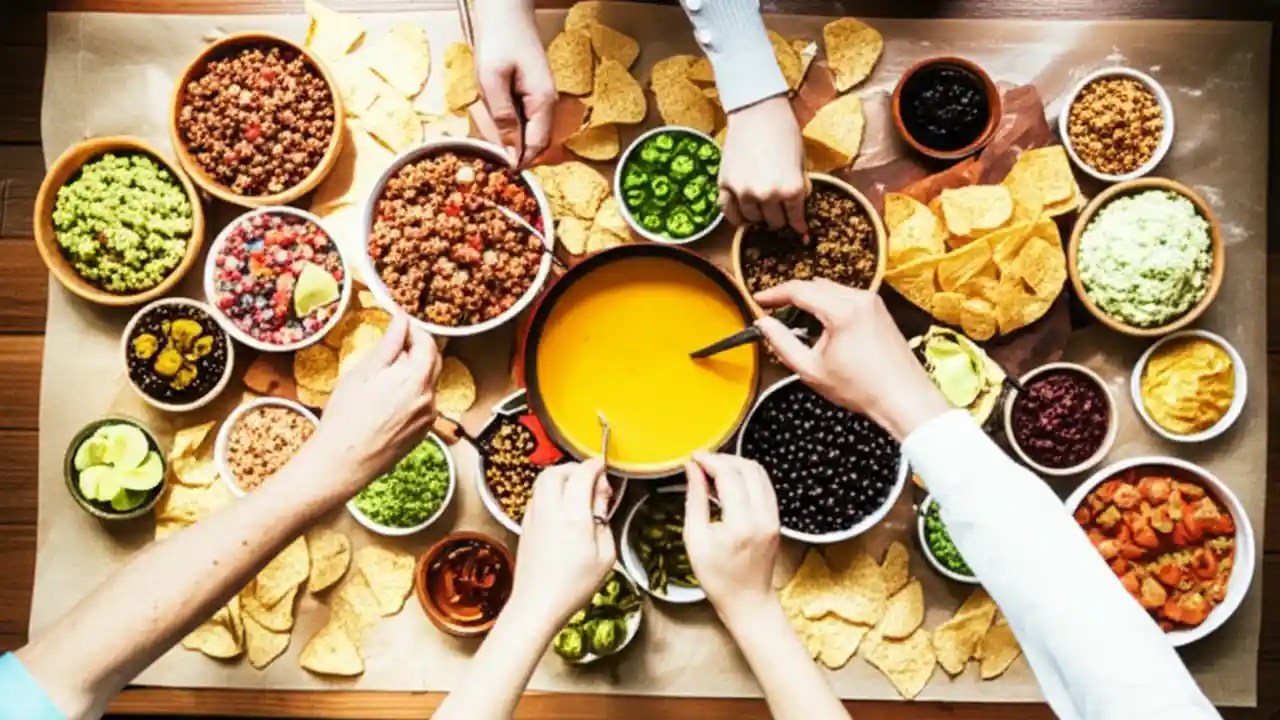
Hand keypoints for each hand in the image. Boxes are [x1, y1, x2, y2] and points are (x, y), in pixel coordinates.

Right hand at [307, 312, 441, 492]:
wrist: (342, 463)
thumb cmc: (345, 417)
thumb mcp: (363, 372)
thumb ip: (389, 344)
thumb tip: (401, 320)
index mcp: (416, 378)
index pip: (428, 342)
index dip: (414, 330)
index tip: (399, 325)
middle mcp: (429, 397)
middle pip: (433, 362)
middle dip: (417, 349)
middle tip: (393, 346)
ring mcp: (428, 417)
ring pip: (428, 383)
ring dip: (414, 372)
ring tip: (384, 376)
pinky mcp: (423, 432)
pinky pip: (424, 403)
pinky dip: (412, 393)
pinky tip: (387, 400)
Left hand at [473, 0, 557, 166]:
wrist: (506, 12)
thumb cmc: (499, 40)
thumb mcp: (492, 80)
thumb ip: (502, 116)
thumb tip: (510, 150)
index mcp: (542, 101)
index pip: (537, 145)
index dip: (522, 163)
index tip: (504, 175)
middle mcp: (548, 103)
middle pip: (539, 143)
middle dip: (522, 158)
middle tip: (498, 169)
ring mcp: (543, 97)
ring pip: (533, 133)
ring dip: (517, 145)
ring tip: (496, 153)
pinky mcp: (534, 92)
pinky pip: (528, 120)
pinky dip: (515, 130)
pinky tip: (500, 130)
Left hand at [509, 460, 615, 625]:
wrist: (537, 604)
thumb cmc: (575, 585)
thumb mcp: (605, 555)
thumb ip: (604, 520)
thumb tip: (601, 498)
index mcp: (573, 515)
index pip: (582, 474)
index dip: (595, 466)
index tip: (604, 468)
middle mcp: (550, 509)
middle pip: (557, 470)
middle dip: (575, 468)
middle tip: (590, 481)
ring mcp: (533, 515)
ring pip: (542, 480)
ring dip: (561, 478)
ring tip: (576, 494)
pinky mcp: (525, 525)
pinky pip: (537, 496)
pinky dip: (550, 492)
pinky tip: (562, 509)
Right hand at [683, 452, 779, 624]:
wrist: (748, 601)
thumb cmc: (717, 577)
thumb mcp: (695, 539)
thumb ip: (695, 499)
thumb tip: (692, 469)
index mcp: (741, 523)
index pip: (730, 475)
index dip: (710, 461)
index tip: (694, 458)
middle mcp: (763, 516)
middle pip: (748, 468)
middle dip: (723, 459)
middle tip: (702, 463)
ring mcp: (774, 517)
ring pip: (759, 473)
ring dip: (736, 465)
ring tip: (714, 471)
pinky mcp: (776, 518)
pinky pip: (764, 486)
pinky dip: (747, 476)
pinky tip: (729, 483)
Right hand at [719, 95, 806, 231]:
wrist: (757, 111)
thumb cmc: (784, 132)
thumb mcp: (801, 162)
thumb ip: (799, 188)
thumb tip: (798, 212)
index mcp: (792, 189)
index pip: (795, 219)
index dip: (798, 224)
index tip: (799, 229)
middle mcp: (768, 195)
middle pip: (774, 222)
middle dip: (779, 218)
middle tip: (779, 211)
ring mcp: (744, 192)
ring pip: (752, 219)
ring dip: (759, 216)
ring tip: (761, 206)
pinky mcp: (725, 186)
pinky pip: (729, 213)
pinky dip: (737, 217)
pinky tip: (743, 214)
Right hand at [753, 279, 949, 439]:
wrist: (904, 398)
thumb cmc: (860, 388)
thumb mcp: (812, 370)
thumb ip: (782, 343)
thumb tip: (764, 324)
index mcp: (842, 310)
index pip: (799, 290)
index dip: (774, 293)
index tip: (757, 300)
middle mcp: (859, 298)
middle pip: (815, 285)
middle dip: (792, 295)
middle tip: (773, 310)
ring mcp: (873, 302)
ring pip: (831, 289)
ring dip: (811, 299)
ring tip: (795, 320)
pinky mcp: (880, 309)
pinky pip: (847, 297)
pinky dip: (829, 304)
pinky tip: (822, 325)